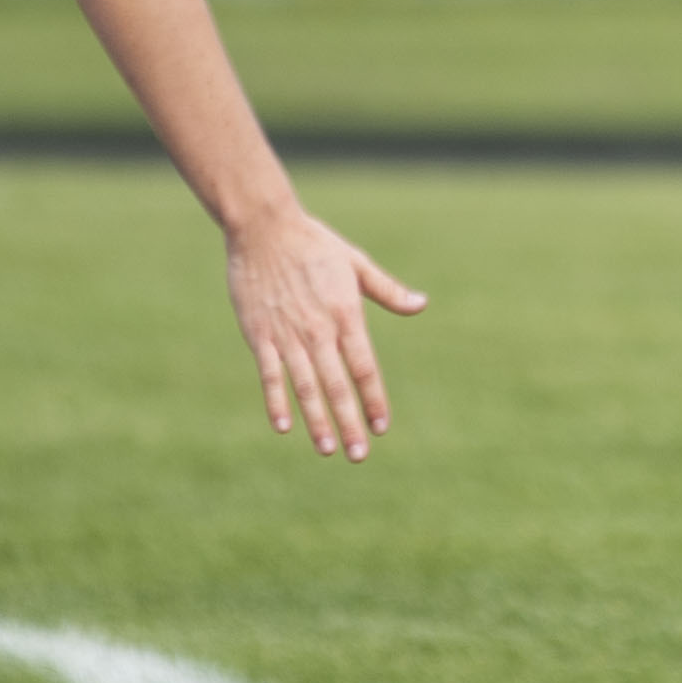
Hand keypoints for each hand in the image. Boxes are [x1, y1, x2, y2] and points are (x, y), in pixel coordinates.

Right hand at [225, 202, 427, 456]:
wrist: (264, 228)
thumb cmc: (314, 244)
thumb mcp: (356, 263)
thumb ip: (388, 290)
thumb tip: (421, 305)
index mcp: (346, 314)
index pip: (365, 367)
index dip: (374, 399)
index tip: (382, 427)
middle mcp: (319, 330)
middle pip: (338, 385)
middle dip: (349, 422)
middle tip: (358, 454)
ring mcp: (288, 334)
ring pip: (305, 386)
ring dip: (316, 420)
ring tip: (327, 449)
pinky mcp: (260, 334)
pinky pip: (270, 374)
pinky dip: (276, 400)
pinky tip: (284, 426)